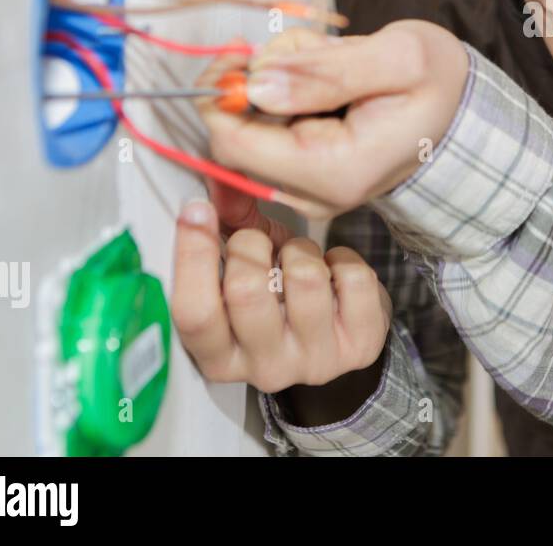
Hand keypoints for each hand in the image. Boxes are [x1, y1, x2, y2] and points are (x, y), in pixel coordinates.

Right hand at [171, 180, 392, 393]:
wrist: (338, 337)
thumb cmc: (279, 301)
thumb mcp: (245, 275)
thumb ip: (230, 232)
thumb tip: (222, 184)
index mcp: (220, 358)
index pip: (194, 312)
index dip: (192, 255)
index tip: (198, 210)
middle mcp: (265, 369)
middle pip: (245, 291)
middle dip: (252, 246)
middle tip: (261, 244)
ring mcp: (316, 362)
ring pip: (305, 277)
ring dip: (302, 250)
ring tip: (302, 260)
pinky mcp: (360, 347)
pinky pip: (353, 278)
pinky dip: (344, 258)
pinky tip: (335, 273)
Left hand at [195, 20, 468, 214]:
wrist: (460, 109)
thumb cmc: (439, 83)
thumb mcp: (397, 57)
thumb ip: (323, 72)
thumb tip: (254, 86)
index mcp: (336, 171)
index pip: (234, 144)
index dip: (222, 93)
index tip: (240, 49)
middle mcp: (315, 193)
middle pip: (238, 133)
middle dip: (261, 78)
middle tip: (310, 50)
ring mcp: (308, 188)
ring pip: (251, 126)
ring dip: (277, 79)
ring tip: (331, 62)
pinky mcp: (304, 174)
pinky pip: (267, 129)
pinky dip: (286, 92)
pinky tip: (326, 80)